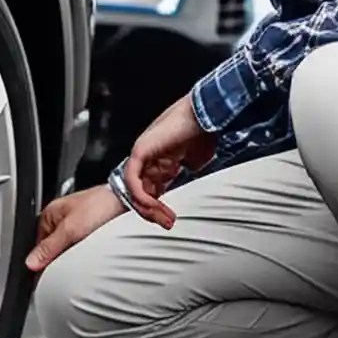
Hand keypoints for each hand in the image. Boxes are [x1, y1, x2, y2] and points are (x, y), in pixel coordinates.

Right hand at [26, 185, 125, 272]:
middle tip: (66, 268)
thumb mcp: (70, 230)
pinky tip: (89, 255)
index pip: (38, 246)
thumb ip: (49, 247)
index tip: (47, 276)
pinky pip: (80, 246)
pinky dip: (83, 252)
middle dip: (58, 259)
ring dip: (72, 256)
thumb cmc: (99, 205)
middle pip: (52, 248)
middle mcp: (60, 218)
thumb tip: (30, 263)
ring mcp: (75, 223)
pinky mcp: (90, 228)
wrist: (127, 199)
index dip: (42, 262)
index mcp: (49, 215)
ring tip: (81, 259)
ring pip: (67, 248)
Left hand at [125, 94, 216, 229]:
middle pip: (140, 191)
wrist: (205, 114)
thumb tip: (189, 179)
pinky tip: (153, 205)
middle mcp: (147, 157)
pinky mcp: (140, 151)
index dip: (156, 206)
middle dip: (153, 212)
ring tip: (164, 219)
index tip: (168, 218)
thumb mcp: (195, 160)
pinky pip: (133, 179)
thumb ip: (187, 170)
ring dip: (148, 209)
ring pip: (134, 189)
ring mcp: (141, 153)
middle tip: (167, 223)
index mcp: (159, 159)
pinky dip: (141, 195)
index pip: (149, 188)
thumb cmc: (203, 131)